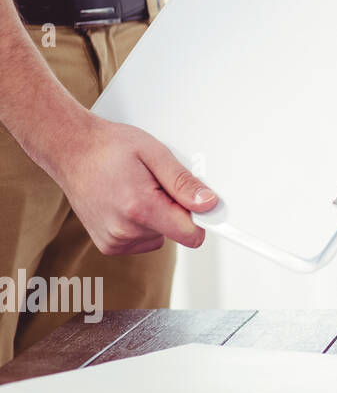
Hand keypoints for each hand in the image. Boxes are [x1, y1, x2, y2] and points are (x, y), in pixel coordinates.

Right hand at [46, 113, 217, 255]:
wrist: (71, 150)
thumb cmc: (109, 148)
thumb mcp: (155, 153)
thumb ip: (183, 183)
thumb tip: (208, 204)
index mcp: (140, 208)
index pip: (190, 234)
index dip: (201, 219)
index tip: (206, 210)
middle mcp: (124, 230)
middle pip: (175, 233)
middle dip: (175, 210)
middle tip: (156, 185)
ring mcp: (114, 240)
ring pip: (160, 237)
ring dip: (157, 217)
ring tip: (137, 190)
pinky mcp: (108, 245)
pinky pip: (142, 240)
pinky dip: (142, 224)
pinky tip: (127, 203)